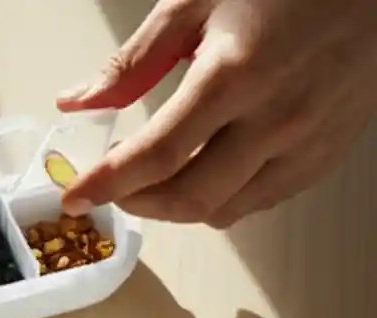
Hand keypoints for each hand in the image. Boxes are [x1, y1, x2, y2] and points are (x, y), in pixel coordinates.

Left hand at [57, 0, 376, 227]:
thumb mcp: (195, 2)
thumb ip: (133, 62)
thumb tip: (78, 103)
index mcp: (236, 74)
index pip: (159, 154)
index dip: (108, 184)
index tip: (74, 197)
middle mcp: (277, 118)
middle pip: (190, 197)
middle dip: (138, 203)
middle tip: (114, 186)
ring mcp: (308, 142)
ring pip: (226, 210)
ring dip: (177, 206)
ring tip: (154, 179)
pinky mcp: (329, 154)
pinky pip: (263, 201)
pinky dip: (222, 199)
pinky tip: (205, 171)